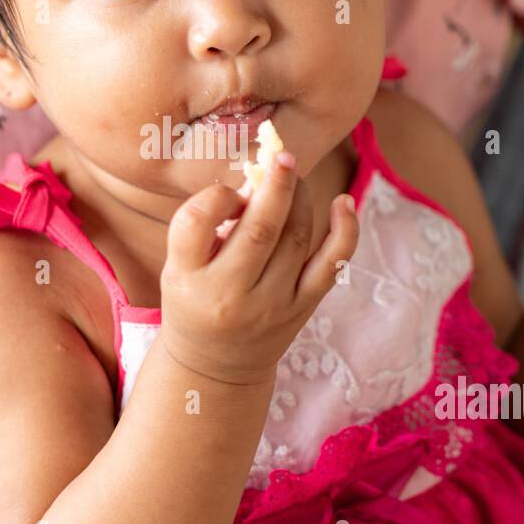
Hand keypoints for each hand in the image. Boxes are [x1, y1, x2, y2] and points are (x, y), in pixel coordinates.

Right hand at [159, 152, 358, 385]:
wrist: (215, 367)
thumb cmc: (195, 298)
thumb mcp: (179, 266)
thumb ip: (205, 225)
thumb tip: (256, 179)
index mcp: (186, 278)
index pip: (196, 222)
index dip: (216, 195)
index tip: (228, 190)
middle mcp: (228, 295)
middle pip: (259, 229)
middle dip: (275, 185)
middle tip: (282, 156)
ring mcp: (270, 305)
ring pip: (295, 238)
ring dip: (299, 198)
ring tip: (292, 179)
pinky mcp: (301, 309)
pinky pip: (330, 265)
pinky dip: (344, 231)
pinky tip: (342, 202)